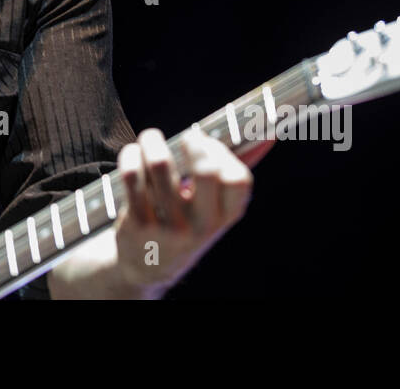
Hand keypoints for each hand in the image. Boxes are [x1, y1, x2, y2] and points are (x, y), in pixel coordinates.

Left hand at [112, 126, 272, 297]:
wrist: (147, 266)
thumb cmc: (186, 223)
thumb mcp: (214, 207)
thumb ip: (233, 171)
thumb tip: (269, 133)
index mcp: (224, 217)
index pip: (237, 180)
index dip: (221, 152)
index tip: (207, 142)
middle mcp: (200, 225)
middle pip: (205, 170)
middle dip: (192, 141)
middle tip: (184, 137)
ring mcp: (168, 227)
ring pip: (160, 164)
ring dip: (153, 140)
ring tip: (151, 138)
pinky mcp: (137, 224)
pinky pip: (132, 176)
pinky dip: (131, 155)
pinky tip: (134, 154)